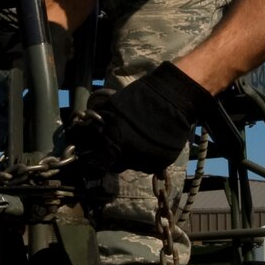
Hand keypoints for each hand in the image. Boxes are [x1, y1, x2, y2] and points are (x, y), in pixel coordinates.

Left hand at [70, 62, 211, 175]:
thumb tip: (91, 132)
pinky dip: (148, 156)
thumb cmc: (141, 98)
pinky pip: (149, 164)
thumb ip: (102, 125)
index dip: (98, 158)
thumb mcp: (113, 108)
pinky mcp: (162, 163)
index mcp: (114, 143)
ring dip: (133, 156)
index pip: (99, 163)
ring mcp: (147, 162)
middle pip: (116, 166)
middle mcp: (129, 157)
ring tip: (140, 139)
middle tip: (122, 143)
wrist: (173, 98)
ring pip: (133, 165)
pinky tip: (152, 142)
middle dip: (116, 157)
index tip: (100, 154)